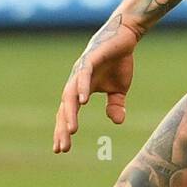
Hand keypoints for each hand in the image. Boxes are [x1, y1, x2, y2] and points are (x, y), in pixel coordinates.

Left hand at [53, 13, 140, 153]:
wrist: (124, 37)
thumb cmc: (118, 61)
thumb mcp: (120, 89)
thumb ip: (115, 105)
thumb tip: (117, 122)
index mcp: (81, 90)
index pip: (68, 113)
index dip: (63, 130)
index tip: (61, 149)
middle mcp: (76, 81)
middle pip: (65, 108)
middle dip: (62, 128)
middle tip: (62, 147)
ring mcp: (81, 70)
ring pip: (71, 95)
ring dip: (70, 113)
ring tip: (71, 130)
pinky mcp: (90, 59)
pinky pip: (83, 76)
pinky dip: (81, 89)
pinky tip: (82, 102)